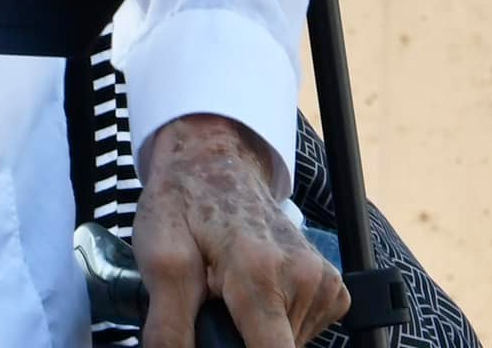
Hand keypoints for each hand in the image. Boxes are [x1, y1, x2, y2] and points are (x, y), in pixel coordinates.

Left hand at [135, 114, 348, 347]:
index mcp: (259, 271)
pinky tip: (256, 293)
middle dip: (240, 342)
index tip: (221, 337)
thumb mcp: (159, 259)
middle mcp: (302, 277)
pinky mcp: (332, 287)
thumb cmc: (185, 204)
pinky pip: (305, 331)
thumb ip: (169, 326)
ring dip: (257, 333)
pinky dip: (278, 325)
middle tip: (216, 307)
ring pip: (289, 344)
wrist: (214, 162)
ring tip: (231, 294)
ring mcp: (323, 281)